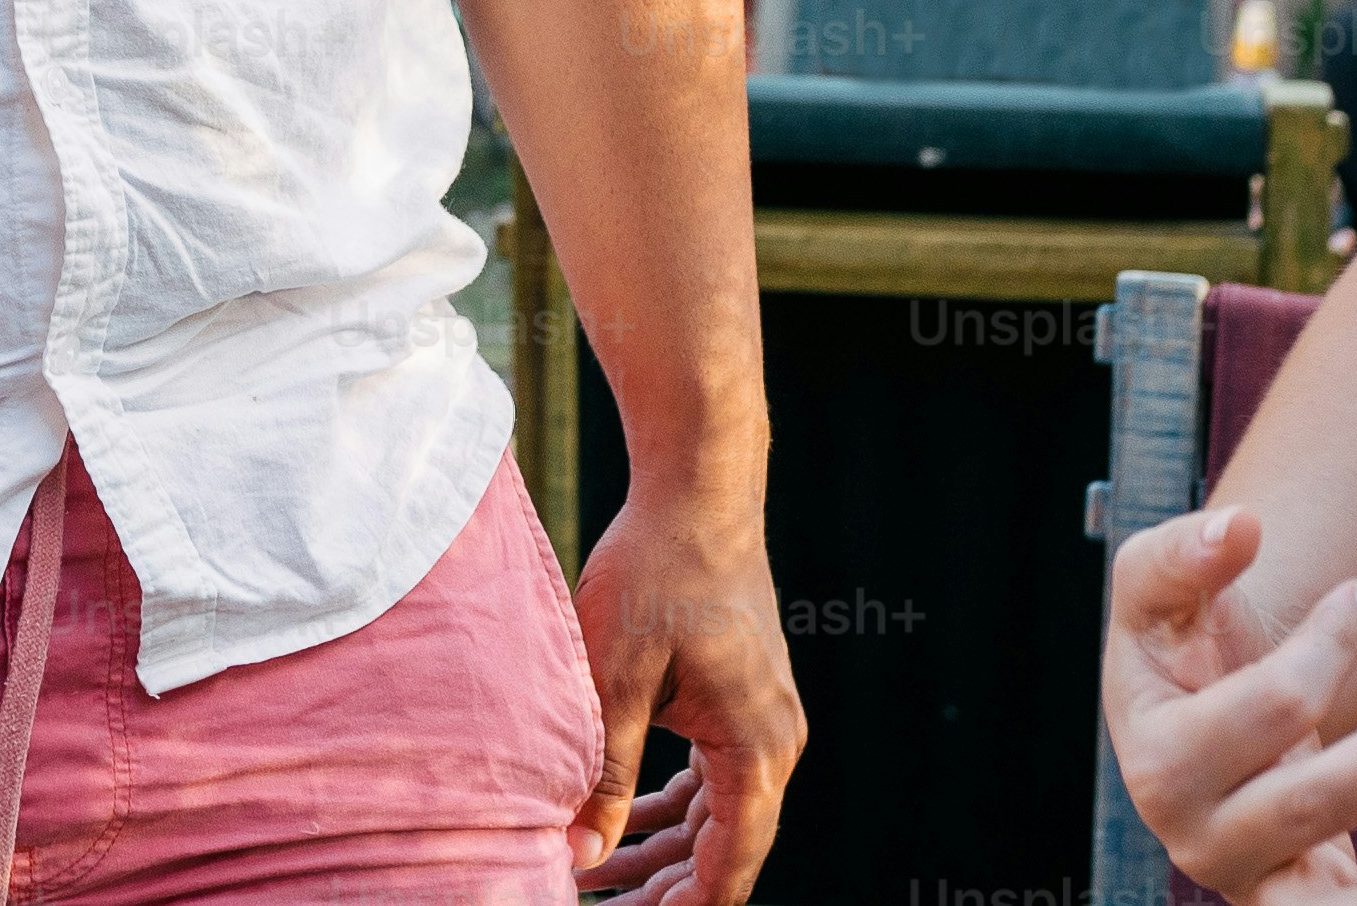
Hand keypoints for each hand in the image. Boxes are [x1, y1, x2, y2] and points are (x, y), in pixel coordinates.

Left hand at [570, 475, 799, 903]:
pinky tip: (619, 821)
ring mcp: (763, 720)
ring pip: (715, 814)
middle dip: (664, 886)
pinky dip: (667, 803)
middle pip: (724, 848)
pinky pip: (711, 776)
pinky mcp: (742, 700)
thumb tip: (582, 854)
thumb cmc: (656, 571)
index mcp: (756, 747)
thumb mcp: (616, 678)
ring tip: (588, 872)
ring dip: (658, 847)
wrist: (698, 490)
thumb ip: (605, 773)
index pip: (729, 864)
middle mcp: (774, 742)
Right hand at [1101, 507, 1356, 905]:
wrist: (1196, 725)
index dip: (1328, 649)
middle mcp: (1190, 832)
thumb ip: (1184, 554)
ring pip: (1320, 903)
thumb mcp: (1158, 596)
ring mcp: (1241, 878)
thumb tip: (1240, 526)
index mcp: (1154, 754)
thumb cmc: (1182, 648)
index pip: (1268, 707)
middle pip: (1305, 801)